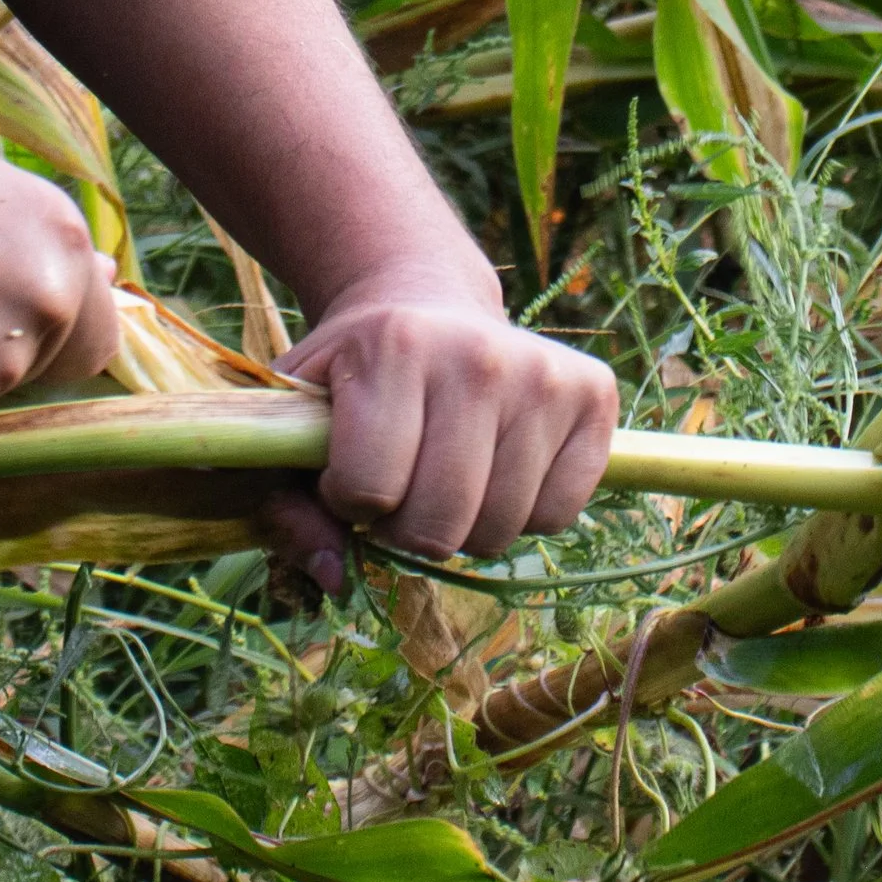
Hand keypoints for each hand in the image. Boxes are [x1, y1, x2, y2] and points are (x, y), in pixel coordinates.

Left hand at [276, 263, 619, 563]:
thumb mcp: (295, 420)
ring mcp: (545, 374)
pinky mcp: (594, 393)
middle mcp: (479, 355)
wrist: (426, 303)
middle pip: (438, 523)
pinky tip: (497, 466)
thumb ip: (287, 503)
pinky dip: (522, 514)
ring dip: (464, 526)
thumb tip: (334, 579)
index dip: (347, 498)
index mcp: (395, 345)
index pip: (368, 488)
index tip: (346, 468)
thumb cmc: (354, 374)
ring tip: (445, 472)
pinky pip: (558, 515)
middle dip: (405, 527)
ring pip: (501, 528)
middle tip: (399, 484)